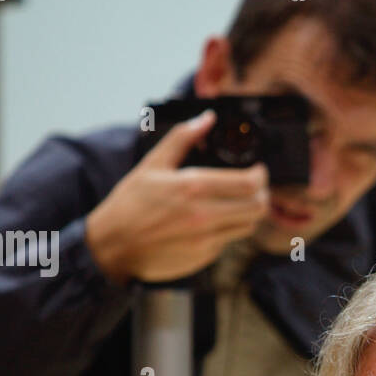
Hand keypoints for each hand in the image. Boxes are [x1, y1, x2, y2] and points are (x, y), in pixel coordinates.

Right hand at [86, 109, 269, 283]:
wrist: (113, 246)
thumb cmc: (129, 204)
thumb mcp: (152, 165)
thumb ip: (182, 138)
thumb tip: (206, 118)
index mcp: (192, 187)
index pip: (249, 183)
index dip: (261, 176)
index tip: (258, 171)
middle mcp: (203, 215)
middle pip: (258, 207)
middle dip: (263, 194)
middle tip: (255, 188)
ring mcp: (205, 239)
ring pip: (248, 226)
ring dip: (249, 213)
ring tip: (237, 204)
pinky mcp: (203, 257)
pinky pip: (228, 241)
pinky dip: (228, 230)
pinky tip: (213, 222)